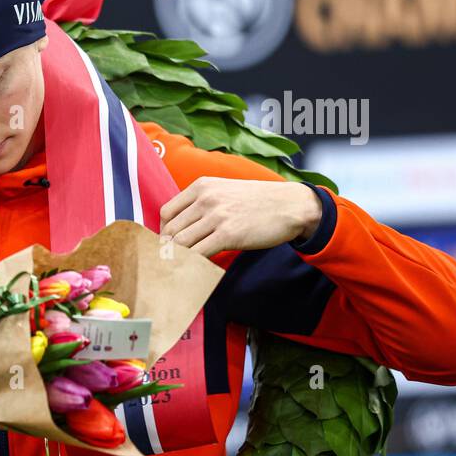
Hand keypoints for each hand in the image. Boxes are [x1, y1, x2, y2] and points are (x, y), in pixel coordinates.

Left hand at [158, 177, 321, 258]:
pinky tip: (197, 269)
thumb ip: (202, 203)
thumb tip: (181, 227)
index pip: (166, 212)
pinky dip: (193, 264)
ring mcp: (216, 216)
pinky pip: (198, 254)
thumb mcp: (225, 190)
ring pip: (180, 244)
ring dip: (178, 258)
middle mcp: (205, 199)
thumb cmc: (258, 201)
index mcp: (201, 186)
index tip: (170, 243)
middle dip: (168, 249)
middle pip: (170, 230)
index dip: (164, 232)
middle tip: (174, 261)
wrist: (291, 205)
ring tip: (182, 267)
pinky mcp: (228, 234)